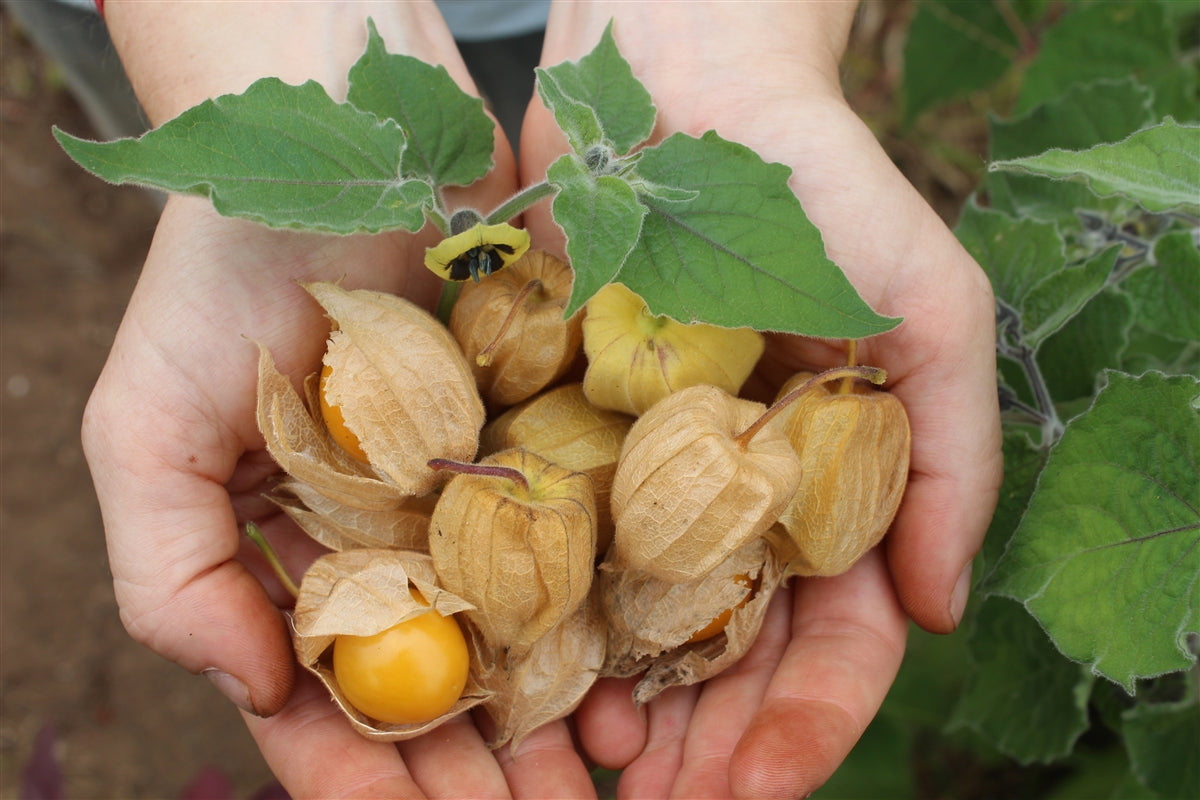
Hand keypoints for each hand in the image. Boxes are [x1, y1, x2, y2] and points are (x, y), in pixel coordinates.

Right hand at [86, 3, 599, 795]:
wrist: (345, 152)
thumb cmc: (223, 280)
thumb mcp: (143, 426)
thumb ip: (168, 570)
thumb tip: (256, 693)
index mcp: (297, 560)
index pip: (324, 701)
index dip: (362, 779)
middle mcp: (395, 547)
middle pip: (438, 693)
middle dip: (473, 780)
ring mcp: (476, 504)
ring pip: (521, 644)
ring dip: (550, 727)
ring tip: (593, 788)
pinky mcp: (549, 450)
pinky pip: (585, 556)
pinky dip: (606, 624)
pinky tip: (636, 685)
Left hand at [520, 3, 1003, 795]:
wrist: (678, 86)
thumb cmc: (818, 188)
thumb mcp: (930, 308)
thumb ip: (956, 458)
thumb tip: (941, 611)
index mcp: (830, 483)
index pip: (834, 635)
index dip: (807, 724)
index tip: (756, 794)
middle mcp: (736, 492)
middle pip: (728, 652)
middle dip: (706, 743)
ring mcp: (644, 468)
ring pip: (635, 622)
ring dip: (621, 708)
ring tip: (593, 770)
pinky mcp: (559, 430)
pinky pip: (550, 543)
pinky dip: (543, 618)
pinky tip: (525, 672)